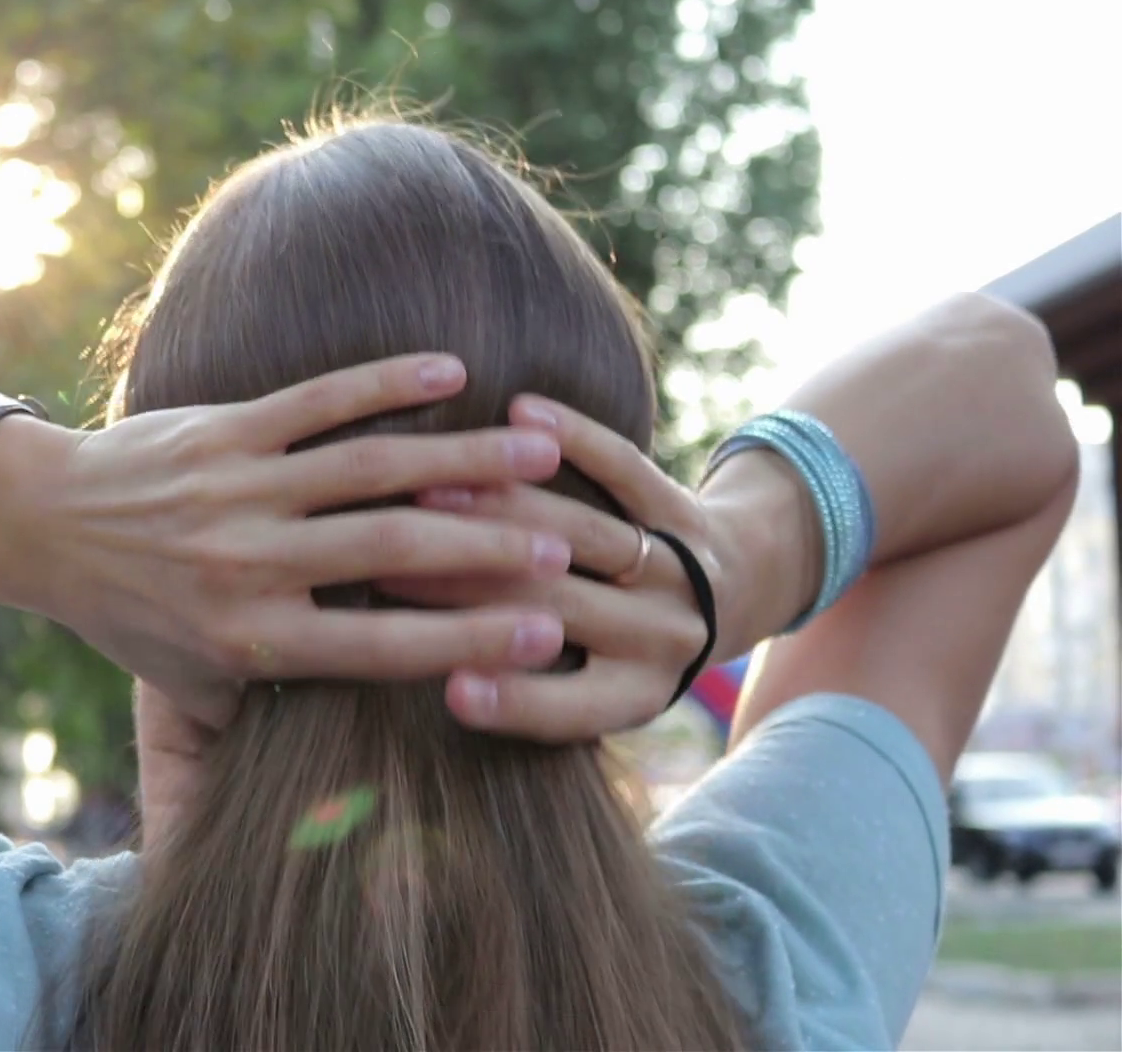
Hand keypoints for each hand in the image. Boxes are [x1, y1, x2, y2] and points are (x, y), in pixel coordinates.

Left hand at [3, 355, 576, 728]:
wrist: (43, 524)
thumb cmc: (129, 615)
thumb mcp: (192, 684)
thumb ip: (268, 711)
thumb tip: (352, 766)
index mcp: (252, 639)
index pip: (383, 648)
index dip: (472, 642)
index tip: (550, 633)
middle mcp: (251, 564)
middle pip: (394, 553)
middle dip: (490, 549)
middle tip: (570, 546)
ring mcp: (239, 490)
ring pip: (369, 468)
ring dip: (462, 457)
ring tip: (539, 448)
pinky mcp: (224, 429)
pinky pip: (317, 401)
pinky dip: (384, 382)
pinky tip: (448, 369)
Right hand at [380, 395, 728, 740]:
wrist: (735, 587)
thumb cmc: (622, 647)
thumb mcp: (593, 685)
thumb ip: (521, 681)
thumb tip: (402, 666)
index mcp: (635, 695)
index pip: (569, 709)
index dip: (510, 702)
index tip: (450, 687)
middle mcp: (667, 638)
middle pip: (561, 607)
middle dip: (471, 585)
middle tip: (387, 563)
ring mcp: (681, 566)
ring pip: (584, 534)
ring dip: (503, 511)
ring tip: (427, 491)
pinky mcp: (681, 502)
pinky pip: (624, 465)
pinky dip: (575, 437)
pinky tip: (520, 413)